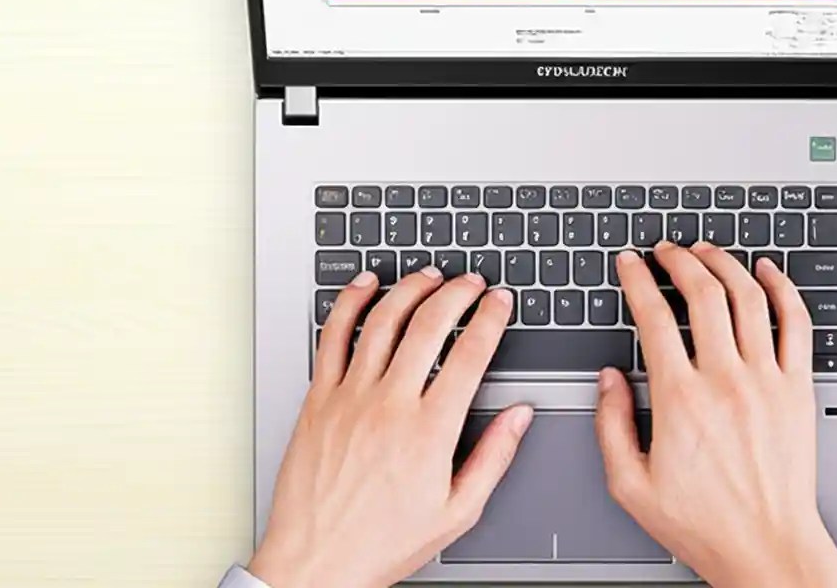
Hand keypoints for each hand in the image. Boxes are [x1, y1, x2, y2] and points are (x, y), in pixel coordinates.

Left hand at [249, 267, 531, 587]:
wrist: (316, 562)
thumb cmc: (381, 543)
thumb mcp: (457, 512)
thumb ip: (494, 457)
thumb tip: (520, 416)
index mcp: (430, 431)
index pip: (470, 354)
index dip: (491, 318)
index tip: (500, 302)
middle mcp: (390, 405)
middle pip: (429, 324)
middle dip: (458, 292)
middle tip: (473, 282)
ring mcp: (350, 397)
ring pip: (383, 320)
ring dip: (410, 289)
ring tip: (430, 276)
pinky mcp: (318, 399)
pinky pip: (333, 337)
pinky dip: (350, 303)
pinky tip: (366, 286)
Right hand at [596, 243, 836, 587]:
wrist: (765, 546)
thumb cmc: (702, 522)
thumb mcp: (630, 484)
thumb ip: (611, 424)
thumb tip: (608, 379)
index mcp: (679, 399)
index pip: (653, 317)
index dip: (637, 280)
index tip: (630, 264)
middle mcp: (725, 381)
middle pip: (702, 294)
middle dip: (679, 260)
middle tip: (666, 250)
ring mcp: (766, 381)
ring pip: (748, 298)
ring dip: (724, 265)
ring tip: (706, 252)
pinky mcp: (797, 389)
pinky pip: (795, 323)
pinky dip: (782, 289)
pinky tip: (768, 272)